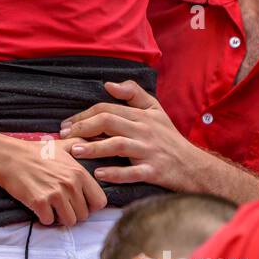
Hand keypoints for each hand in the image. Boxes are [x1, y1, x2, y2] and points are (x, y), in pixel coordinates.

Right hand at [0, 134, 106, 226]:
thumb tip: (94, 143)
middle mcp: (70, 184)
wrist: (9, 156)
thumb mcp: (62, 145)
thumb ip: (80, 146)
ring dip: (60, 217)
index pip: (100, 202)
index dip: (91, 205)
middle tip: (61, 205)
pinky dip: (44, 217)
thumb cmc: (35, 152)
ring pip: (69, 221)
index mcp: (79, 172)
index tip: (80, 202)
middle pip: (84, 215)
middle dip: (73, 212)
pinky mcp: (39, 202)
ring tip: (51, 207)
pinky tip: (39, 206)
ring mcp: (55, 194)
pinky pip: (49, 221)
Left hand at [60, 80, 203, 190]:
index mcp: (141, 115)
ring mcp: (149, 151)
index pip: (107, 109)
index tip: (66, 125)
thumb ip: (133, 93)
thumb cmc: (169, 137)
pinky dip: (115, 173)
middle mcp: (144, 131)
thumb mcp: (156, 110)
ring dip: (94, 148)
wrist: (194, 166)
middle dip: (83, 128)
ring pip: (118, 146)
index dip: (83, 115)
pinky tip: (99, 174)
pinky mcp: (154, 171)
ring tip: (75, 151)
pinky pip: (133, 172)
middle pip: (109, 123)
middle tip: (64, 137)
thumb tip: (108, 84)